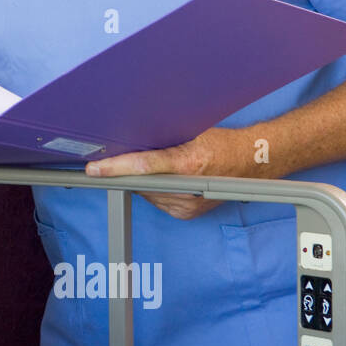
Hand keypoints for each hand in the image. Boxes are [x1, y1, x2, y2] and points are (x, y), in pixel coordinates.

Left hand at [82, 128, 246, 219]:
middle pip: (140, 182)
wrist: (252, 163)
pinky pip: (157, 202)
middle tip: (126, 159)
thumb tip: (129, 138)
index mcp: (188, 163)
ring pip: (146, 194)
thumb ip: (161, 138)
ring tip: (162, 168)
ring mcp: (186, 205)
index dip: (115, 168)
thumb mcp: (191, 131)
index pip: (143, 167)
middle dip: (129, 172)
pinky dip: (155, 191)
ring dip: (144, 182)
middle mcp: (187, 188)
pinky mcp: (186, 214)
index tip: (94, 169)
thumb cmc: (222, 143)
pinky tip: (167, 180)